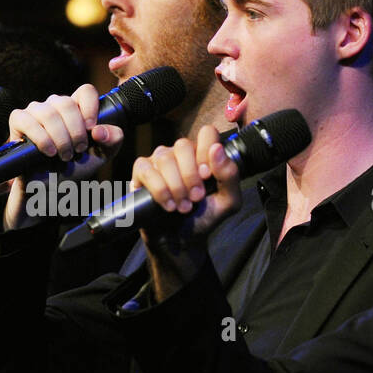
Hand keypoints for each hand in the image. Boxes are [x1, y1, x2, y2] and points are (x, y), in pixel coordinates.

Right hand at [2, 84, 123, 230]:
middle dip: (75, 131)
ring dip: (59, 138)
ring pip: (48, 112)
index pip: (85, 91)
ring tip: (63, 155)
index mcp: (76, 107)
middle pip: (66, 103)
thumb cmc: (75, 168)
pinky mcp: (18, 121)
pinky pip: (27, 120)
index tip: (91, 131)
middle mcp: (55, 105)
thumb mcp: (102, 154)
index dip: (90, 108)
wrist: (51, 189)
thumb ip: (113, 138)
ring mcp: (35, 111)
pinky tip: (48, 151)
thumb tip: (98, 130)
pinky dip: (40, 138)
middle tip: (77, 150)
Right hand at [135, 126, 242, 300]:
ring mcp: (159, 160)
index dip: (207, 151)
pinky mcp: (142, 172)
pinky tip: (168, 205)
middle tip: (196, 198)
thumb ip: (230, 175)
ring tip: (182, 207)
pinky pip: (147, 170)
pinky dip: (159, 190)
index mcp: (203, 153)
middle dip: (190, 176)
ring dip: (176, 187)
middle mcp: (181, 152)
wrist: (182, 240)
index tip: (207, 176)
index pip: (207, 133)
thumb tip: (216, 149)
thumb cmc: (204, 217)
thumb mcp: (228, 201)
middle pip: (183, 145)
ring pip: (165, 159)